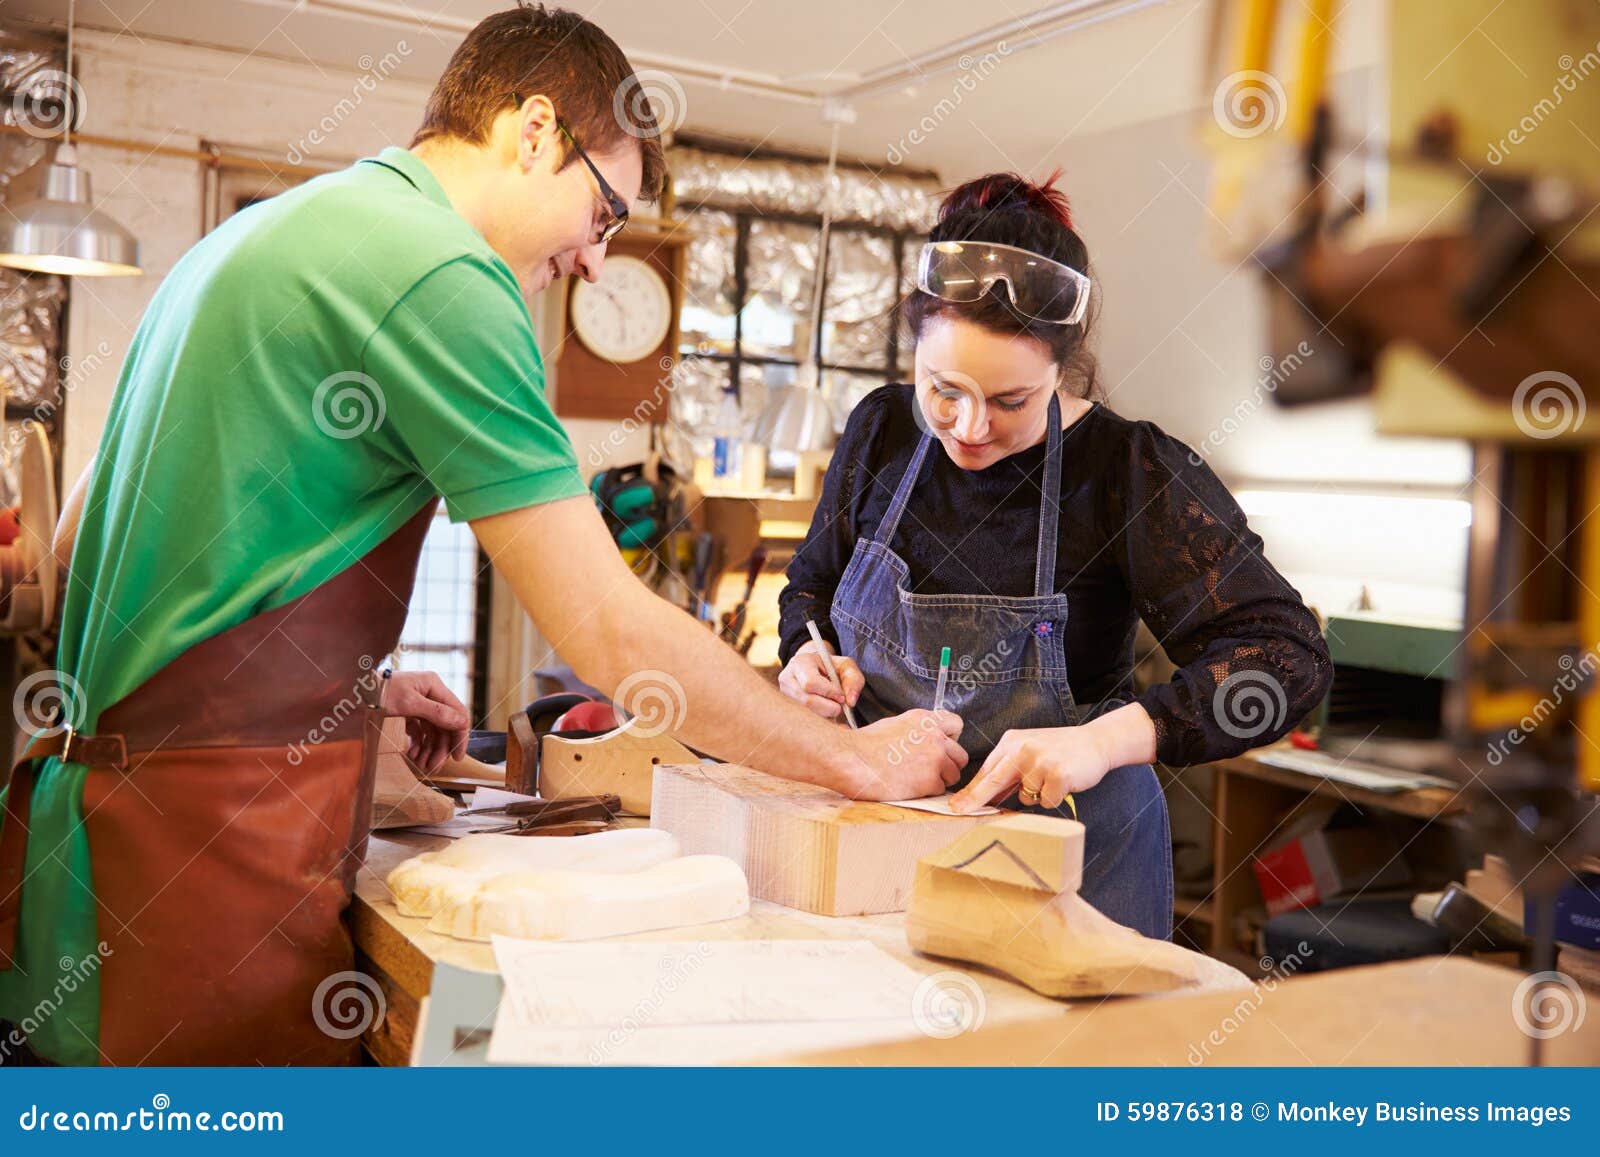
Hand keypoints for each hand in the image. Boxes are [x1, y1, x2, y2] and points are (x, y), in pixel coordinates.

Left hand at [385, 670, 468, 774]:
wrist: (354, 690)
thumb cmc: (379, 692)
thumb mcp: (408, 703)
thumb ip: (437, 713)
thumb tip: (461, 723)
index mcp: (434, 686)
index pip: (458, 713)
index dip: (460, 736)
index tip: (456, 757)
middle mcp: (429, 693)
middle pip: (444, 725)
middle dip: (440, 747)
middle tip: (434, 767)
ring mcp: (419, 703)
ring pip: (432, 730)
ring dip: (429, 749)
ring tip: (422, 765)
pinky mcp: (408, 711)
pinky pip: (420, 731)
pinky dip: (418, 743)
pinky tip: (413, 755)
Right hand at [778, 640, 863, 719]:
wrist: (813, 670)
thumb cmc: (831, 667)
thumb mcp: (846, 666)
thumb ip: (853, 680)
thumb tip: (850, 702)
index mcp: (799, 663)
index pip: (810, 683)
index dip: (829, 693)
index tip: (841, 696)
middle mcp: (787, 680)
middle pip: (807, 702)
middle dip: (829, 707)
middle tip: (839, 706)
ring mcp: (784, 696)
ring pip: (805, 714)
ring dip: (825, 715)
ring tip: (832, 708)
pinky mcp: (787, 710)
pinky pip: (804, 722)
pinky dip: (820, 723)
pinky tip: (828, 717)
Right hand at [833, 709, 966, 800]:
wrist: (851, 760)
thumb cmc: (865, 746)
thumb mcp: (895, 725)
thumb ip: (917, 732)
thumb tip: (926, 743)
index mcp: (925, 719)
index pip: (956, 724)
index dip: (951, 739)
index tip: (941, 748)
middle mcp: (935, 736)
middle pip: (960, 756)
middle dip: (948, 765)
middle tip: (928, 771)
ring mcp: (935, 758)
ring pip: (953, 775)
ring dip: (938, 780)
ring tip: (914, 780)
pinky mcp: (930, 780)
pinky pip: (939, 791)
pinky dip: (927, 793)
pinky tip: (908, 788)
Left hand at [950, 725, 1112, 812]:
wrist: (1095, 742)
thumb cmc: (1059, 750)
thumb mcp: (1028, 751)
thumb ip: (1009, 771)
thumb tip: (985, 798)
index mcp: (1011, 742)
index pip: (986, 771)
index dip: (971, 791)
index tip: (955, 805)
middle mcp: (1022, 749)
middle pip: (993, 781)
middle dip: (975, 800)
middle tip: (958, 811)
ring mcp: (1040, 761)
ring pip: (1025, 797)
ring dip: (1037, 795)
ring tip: (1051, 778)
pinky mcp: (1058, 774)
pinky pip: (1045, 801)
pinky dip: (1053, 797)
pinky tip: (1063, 782)